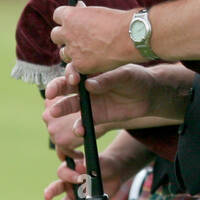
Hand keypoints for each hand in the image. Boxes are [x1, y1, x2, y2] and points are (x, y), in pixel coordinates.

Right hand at [42, 149, 136, 199]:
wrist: (115, 174)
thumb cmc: (104, 164)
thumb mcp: (100, 162)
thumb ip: (90, 164)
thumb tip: (80, 166)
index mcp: (71, 170)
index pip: (63, 172)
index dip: (69, 175)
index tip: (80, 179)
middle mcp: (70, 183)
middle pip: (57, 188)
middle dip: (51, 192)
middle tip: (47, 197)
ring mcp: (75, 195)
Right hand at [43, 63, 192, 158]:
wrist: (148, 96)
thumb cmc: (136, 79)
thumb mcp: (126, 75)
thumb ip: (108, 79)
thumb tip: (89, 84)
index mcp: (91, 69)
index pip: (75, 69)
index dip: (71, 73)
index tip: (73, 79)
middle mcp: (85, 85)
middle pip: (65, 86)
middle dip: (56, 88)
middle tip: (51, 94)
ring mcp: (88, 101)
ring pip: (70, 104)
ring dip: (61, 108)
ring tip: (54, 112)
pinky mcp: (94, 117)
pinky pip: (83, 122)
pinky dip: (79, 127)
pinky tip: (80, 130)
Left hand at [51, 5, 140, 74]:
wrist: (130, 37)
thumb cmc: (119, 21)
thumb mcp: (97, 11)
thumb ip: (84, 12)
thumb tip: (79, 6)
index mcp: (70, 16)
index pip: (57, 15)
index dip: (66, 19)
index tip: (73, 22)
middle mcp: (67, 32)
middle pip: (55, 35)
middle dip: (64, 36)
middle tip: (77, 38)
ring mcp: (72, 50)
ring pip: (64, 53)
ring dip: (72, 52)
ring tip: (89, 50)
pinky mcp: (80, 65)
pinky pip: (76, 66)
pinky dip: (84, 64)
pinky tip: (96, 60)